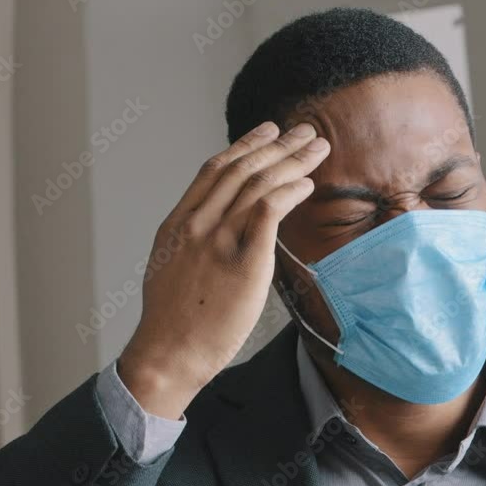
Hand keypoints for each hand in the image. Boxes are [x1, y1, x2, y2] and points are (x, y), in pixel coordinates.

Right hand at [118, 121, 329, 418]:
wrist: (168, 354)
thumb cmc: (173, 322)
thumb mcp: (170, 267)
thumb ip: (192, 242)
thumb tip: (217, 232)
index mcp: (178, 223)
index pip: (214, 170)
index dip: (245, 145)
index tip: (269, 131)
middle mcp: (197, 224)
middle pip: (242, 169)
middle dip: (278, 145)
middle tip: (305, 131)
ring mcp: (218, 241)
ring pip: (259, 184)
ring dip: (293, 161)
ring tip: (317, 148)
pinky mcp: (243, 262)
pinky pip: (269, 212)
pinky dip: (289, 192)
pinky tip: (306, 185)